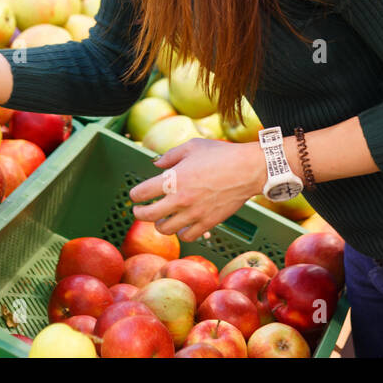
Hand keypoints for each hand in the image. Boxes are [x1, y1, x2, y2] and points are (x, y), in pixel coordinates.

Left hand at [128, 138, 267, 242]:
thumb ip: (170, 156)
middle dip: (139, 213)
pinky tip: (182, 224)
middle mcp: (180, 199)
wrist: (248, 169)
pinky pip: (187, 236)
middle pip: (147, 215)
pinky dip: (181, 232)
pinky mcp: (208, 223)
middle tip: (139, 210)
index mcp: (173, 179)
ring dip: (160, 223)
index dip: (135, 194)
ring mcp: (194, 213)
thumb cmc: (220, 154)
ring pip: (164, 229)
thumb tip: (155, 164)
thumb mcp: (192, 147)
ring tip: (162, 217)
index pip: (141, 193)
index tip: (137, 194)